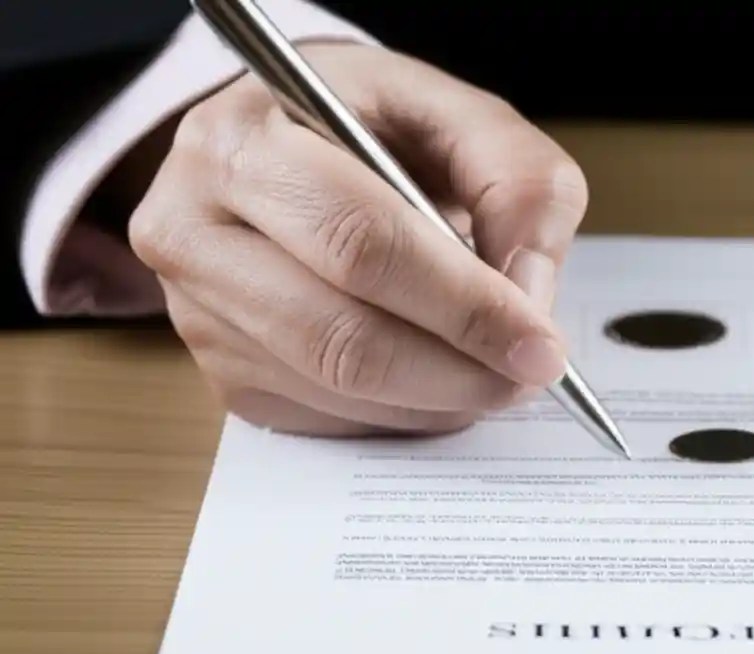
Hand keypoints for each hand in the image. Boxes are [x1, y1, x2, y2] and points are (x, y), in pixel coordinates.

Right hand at [125, 42, 587, 435]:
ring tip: (495, 367)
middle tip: (531, 373)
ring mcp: (196, 314)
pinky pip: (330, 419)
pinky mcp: (222, 374)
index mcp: (241, 140)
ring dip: (440, 398)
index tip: (540, 343)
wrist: (286, 146)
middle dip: (458, 368)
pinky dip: (406, 411)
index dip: (463, 304)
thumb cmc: (371, 127)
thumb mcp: (457, 113)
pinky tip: (437, 372)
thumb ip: (517, 184)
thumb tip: (529, 296)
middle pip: (340, 336)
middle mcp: (192, 229)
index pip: (360, 243)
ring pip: (339, 389)